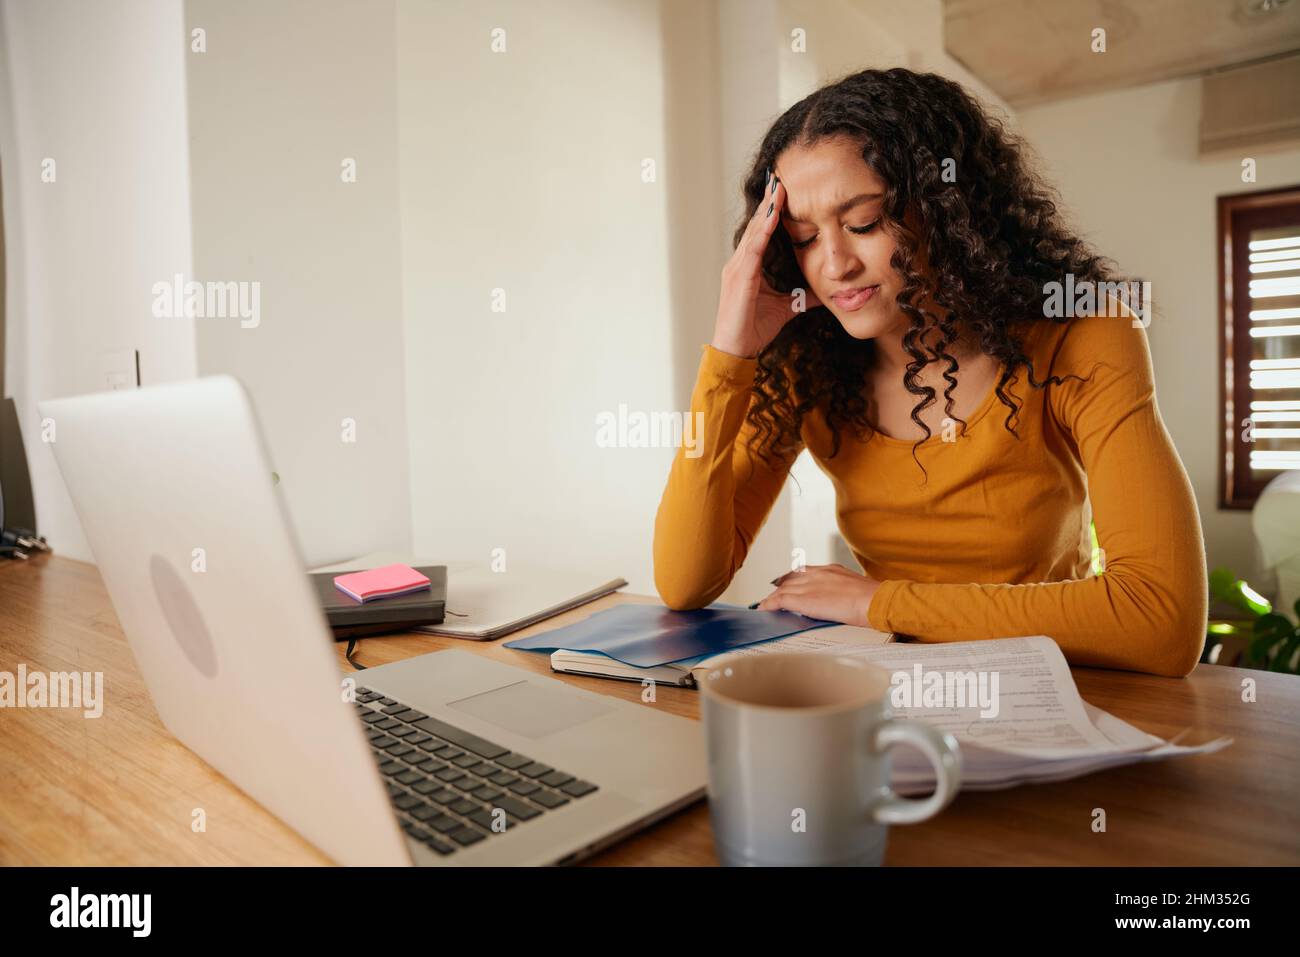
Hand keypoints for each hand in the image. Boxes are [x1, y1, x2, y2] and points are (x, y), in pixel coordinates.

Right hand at [712, 170, 821, 358]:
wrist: (736, 350)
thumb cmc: (754, 329)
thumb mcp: (787, 308)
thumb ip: (804, 296)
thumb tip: (827, 291)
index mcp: (749, 266)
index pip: (762, 232)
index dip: (773, 210)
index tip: (785, 190)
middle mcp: (740, 262)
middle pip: (756, 224)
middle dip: (769, 201)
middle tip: (781, 176)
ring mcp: (737, 269)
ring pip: (754, 231)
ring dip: (767, 209)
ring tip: (779, 188)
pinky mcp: (739, 278)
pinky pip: (753, 249)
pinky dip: (763, 231)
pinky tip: (773, 216)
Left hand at [756, 563, 881, 626]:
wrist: (876, 601)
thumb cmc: (874, 600)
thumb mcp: (857, 589)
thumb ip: (843, 592)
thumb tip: (842, 602)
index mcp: (831, 570)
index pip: (804, 572)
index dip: (791, 579)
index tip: (785, 585)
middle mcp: (817, 574)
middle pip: (790, 580)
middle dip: (779, 589)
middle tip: (771, 598)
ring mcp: (810, 585)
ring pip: (782, 589)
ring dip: (772, 598)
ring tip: (765, 606)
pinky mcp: (804, 599)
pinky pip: (779, 600)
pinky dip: (769, 605)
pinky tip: (763, 610)